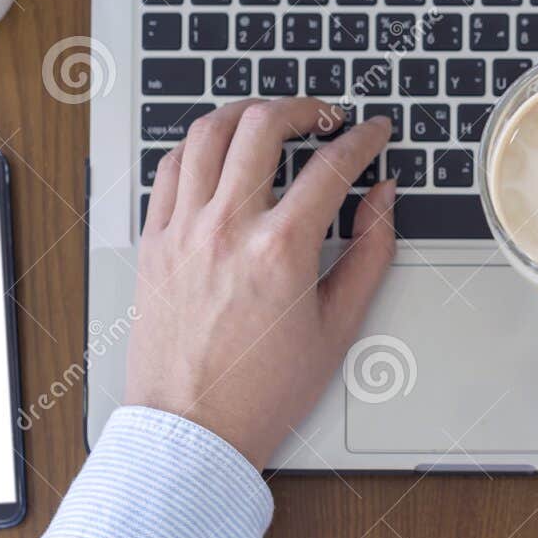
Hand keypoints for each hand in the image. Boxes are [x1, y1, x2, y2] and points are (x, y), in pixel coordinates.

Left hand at [125, 99, 395, 470]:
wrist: (192, 430)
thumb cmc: (263, 391)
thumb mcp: (338, 326)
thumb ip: (370, 252)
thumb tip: (383, 199)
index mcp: (280, 250)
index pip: (332, 165)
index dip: (364, 138)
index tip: (374, 132)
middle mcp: (226, 228)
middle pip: (263, 125)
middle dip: (304, 107)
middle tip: (325, 116)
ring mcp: (183, 230)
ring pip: (207, 132)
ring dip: (245, 113)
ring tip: (270, 120)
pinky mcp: (153, 241)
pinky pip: (170, 167)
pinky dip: (198, 146)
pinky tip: (219, 152)